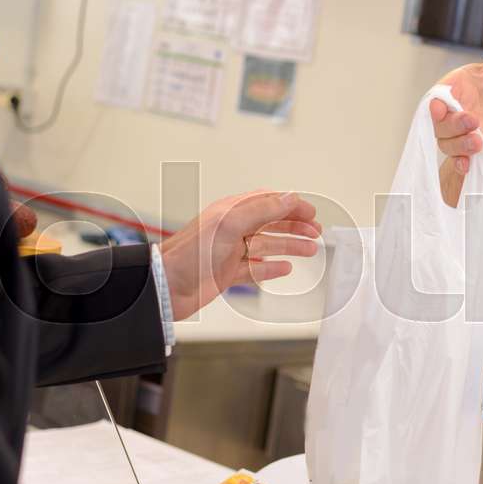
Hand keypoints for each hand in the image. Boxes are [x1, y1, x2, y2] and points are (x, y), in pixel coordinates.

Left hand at [158, 191, 321, 320]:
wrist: (167, 286)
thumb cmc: (191, 253)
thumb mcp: (230, 224)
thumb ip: (262, 209)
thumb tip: (289, 197)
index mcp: (231, 212)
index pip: (268, 202)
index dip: (291, 205)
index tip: (311, 211)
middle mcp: (231, 230)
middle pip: (270, 224)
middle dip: (294, 226)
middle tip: (315, 231)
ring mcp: (230, 252)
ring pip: (266, 247)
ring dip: (289, 246)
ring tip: (310, 250)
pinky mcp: (227, 273)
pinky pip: (255, 269)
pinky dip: (272, 269)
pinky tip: (285, 269)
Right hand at [433, 19, 482, 205]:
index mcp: (453, 90)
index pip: (437, 97)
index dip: (437, 104)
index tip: (443, 107)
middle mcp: (450, 114)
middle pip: (439, 123)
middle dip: (453, 124)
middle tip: (473, 121)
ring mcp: (456, 135)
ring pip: (447, 143)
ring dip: (460, 144)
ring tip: (479, 142)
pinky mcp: (467, 153)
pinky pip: (457, 162)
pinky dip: (461, 164)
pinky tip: (468, 164)